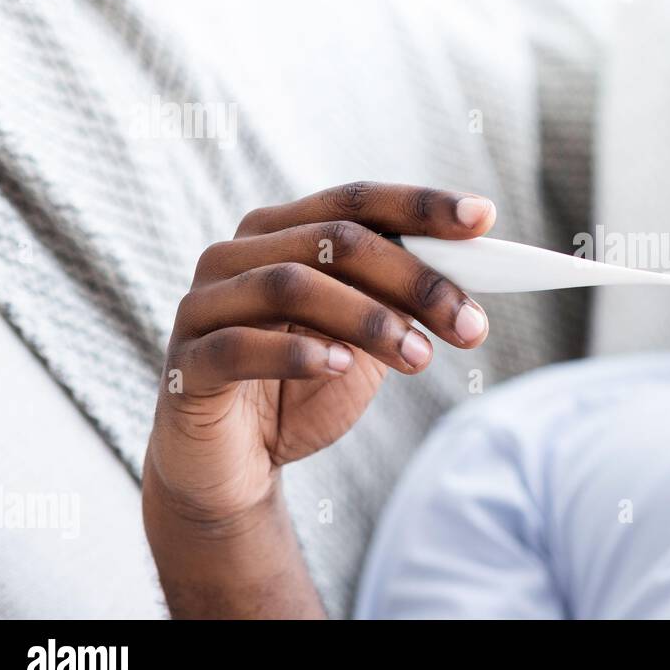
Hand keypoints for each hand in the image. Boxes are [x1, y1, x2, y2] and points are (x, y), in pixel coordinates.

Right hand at [145, 182, 494, 527]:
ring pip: (292, 285)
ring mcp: (203, 306)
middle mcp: (236, 254)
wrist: (235, 468)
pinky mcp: (184, 365)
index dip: (421, 205)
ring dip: (369, 319)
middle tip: (471, 324)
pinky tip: (341, 367)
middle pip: (336, 240)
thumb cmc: (305, 389)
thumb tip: (471, 275)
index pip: (357, 200)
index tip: (484, 219)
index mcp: (282, 232)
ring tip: (421, 359)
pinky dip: (297, 353)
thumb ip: (401, 302)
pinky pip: (238, 346)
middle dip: (416, 279)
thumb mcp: (366, 341)